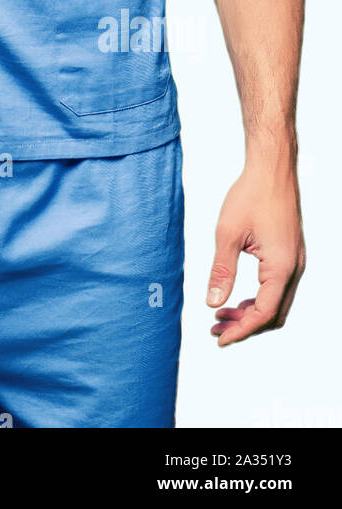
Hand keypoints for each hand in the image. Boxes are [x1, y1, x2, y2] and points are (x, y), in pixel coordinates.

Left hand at [207, 162, 304, 345]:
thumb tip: (212, 302)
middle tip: (215, 328)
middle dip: (245, 325)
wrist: (271, 169)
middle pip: (273, 314)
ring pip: (276, 302)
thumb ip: (221, 270)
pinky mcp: (290, 254)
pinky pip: (277, 288)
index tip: (219, 339)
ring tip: (221, 313)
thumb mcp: (228, 233)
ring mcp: (294, 262)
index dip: (240, 330)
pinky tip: (237, 296)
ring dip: (251, 312)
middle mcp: (294, 269)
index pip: (262, 313)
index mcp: (281, 268)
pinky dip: (258, 298)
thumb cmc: (250, 195)